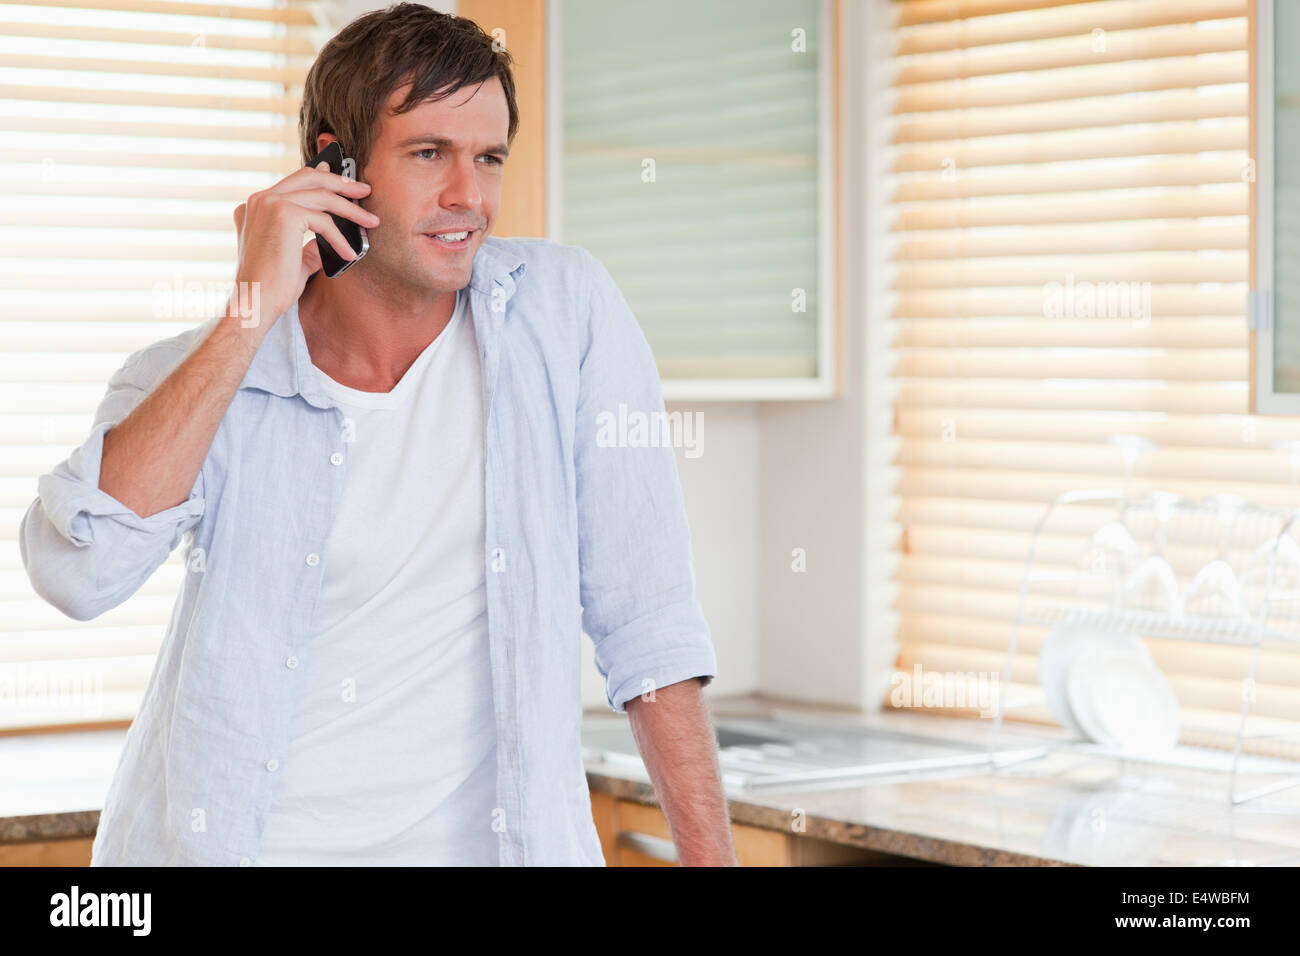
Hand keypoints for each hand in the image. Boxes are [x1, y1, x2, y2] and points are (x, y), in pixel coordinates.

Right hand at [230, 161, 379, 325]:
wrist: (256, 302)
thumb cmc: (272, 287)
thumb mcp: (293, 259)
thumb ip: (307, 245)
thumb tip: (325, 242)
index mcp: (258, 206)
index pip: (295, 182)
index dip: (321, 176)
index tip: (341, 176)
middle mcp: (260, 199)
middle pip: (310, 178)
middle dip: (341, 182)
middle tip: (365, 190)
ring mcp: (270, 203)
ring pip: (322, 196)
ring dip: (351, 210)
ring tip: (371, 221)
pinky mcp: (284, 214)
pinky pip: (324, 221)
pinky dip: (340, 239)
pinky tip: (349, 254)